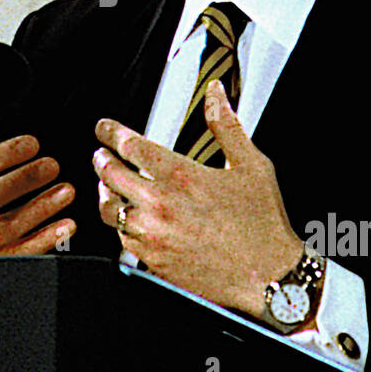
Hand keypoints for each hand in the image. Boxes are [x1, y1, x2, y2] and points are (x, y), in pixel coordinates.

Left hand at [93, 79, 304, 316]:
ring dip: (106, 193)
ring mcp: (153, 236)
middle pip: (109, 174)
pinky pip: (122, 239)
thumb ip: (226, 125)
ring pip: (109, 210)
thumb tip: (215, 94)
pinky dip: (120, 225)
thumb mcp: (251, 165)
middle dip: (101, 159)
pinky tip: (129, 218)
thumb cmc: (263, 224)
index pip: (129, 145)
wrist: (269, 277)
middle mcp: (160, 206)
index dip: (110, 132)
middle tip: (101, 154)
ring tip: (110, 186)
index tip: (105, 128)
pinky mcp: (153, 262)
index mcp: (181, 177)